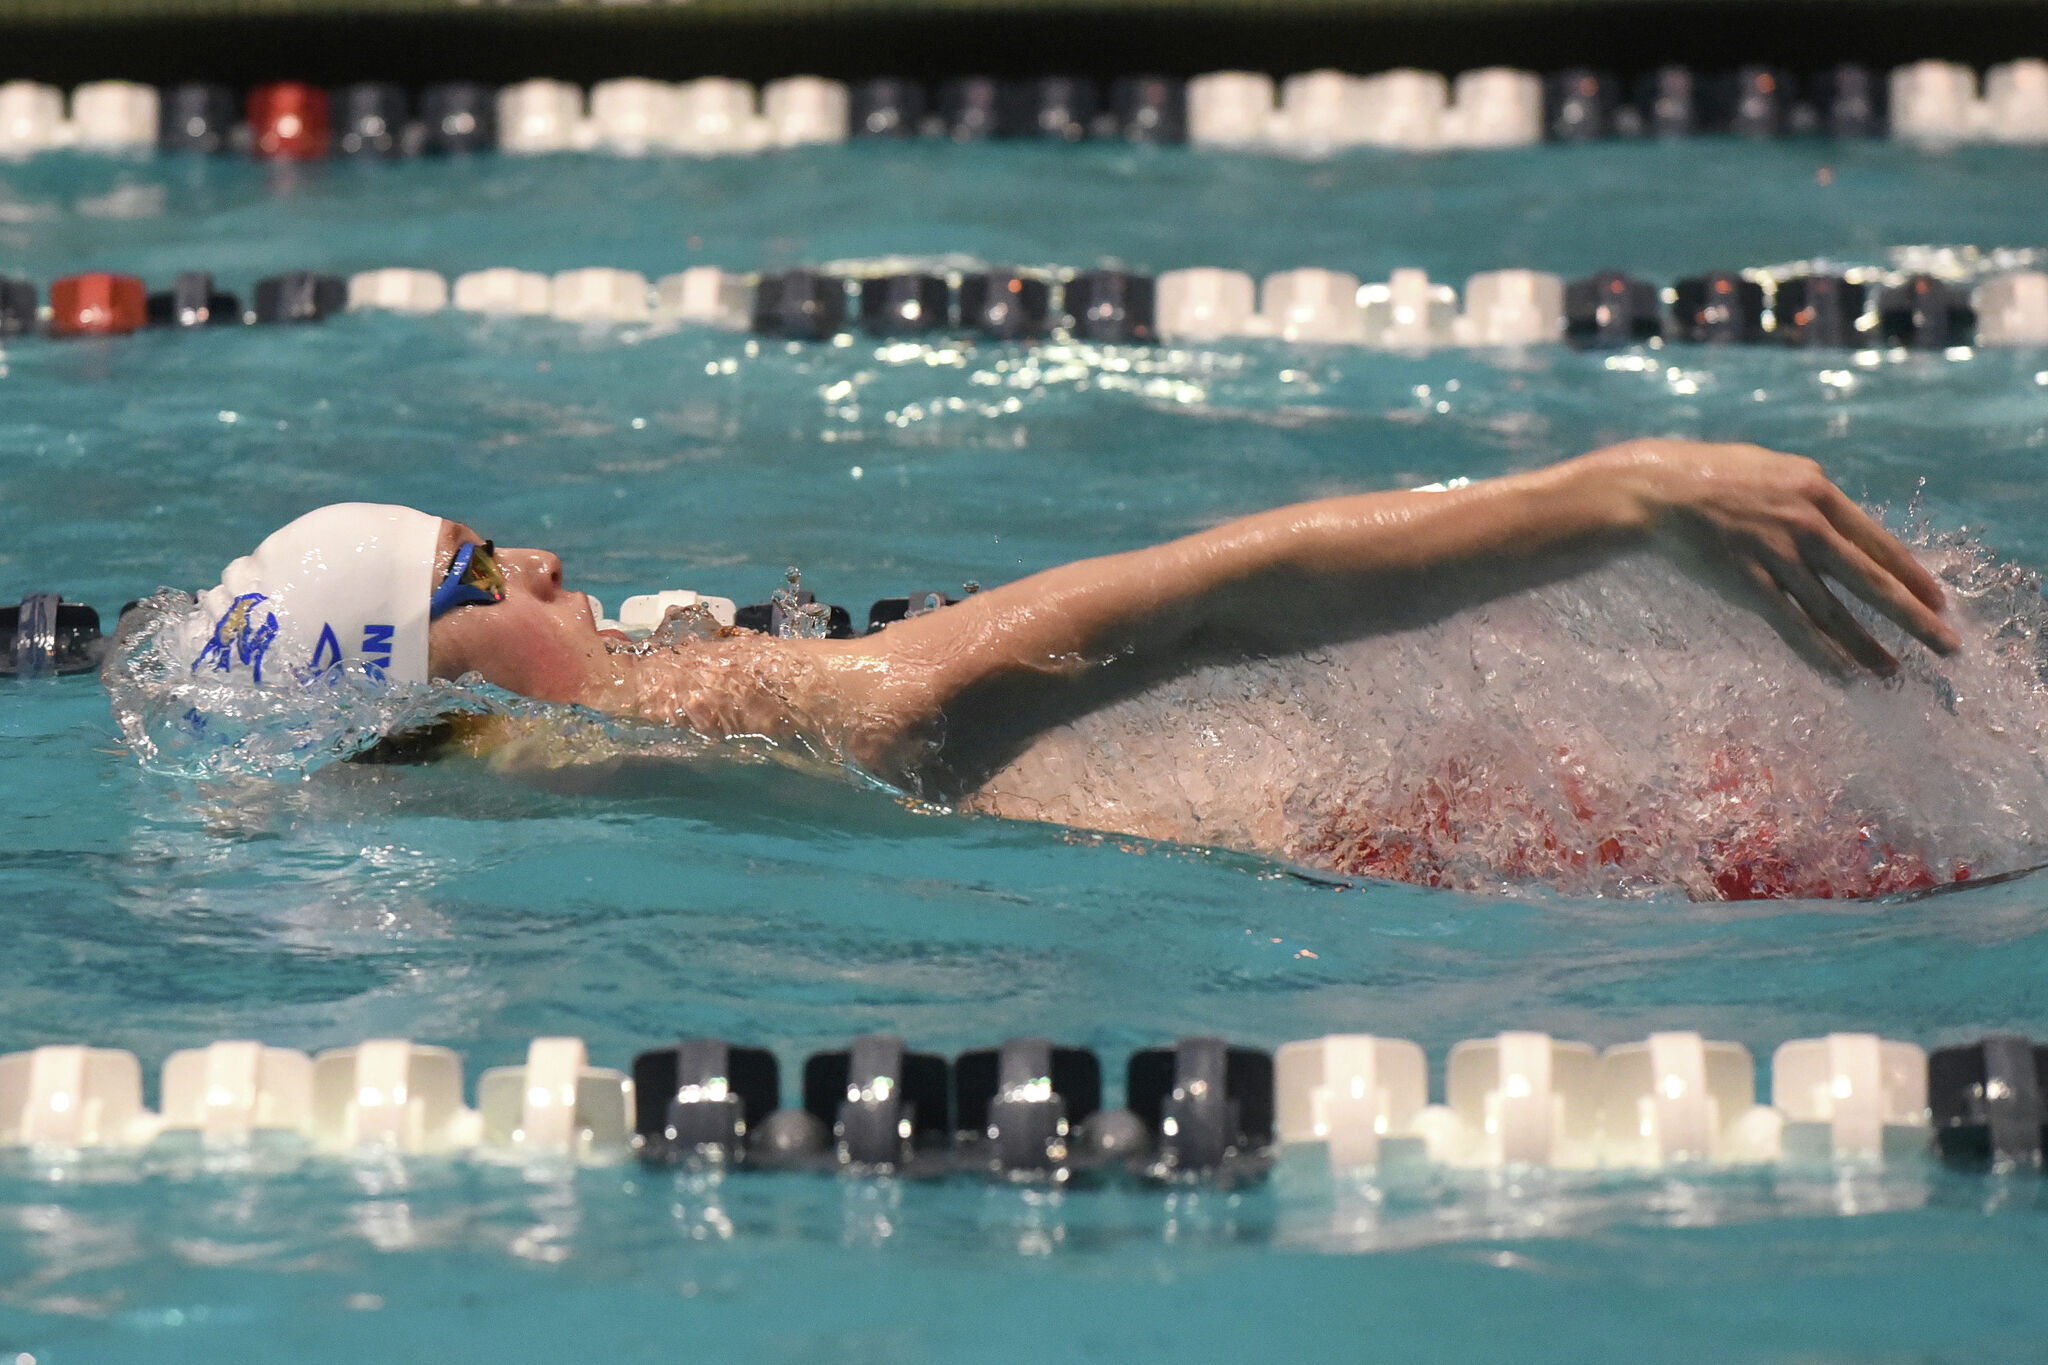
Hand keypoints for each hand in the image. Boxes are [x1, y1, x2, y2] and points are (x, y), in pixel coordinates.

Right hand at [1586, 440, 1959, 674]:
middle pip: (1870, 580)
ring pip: (1833, 611)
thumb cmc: (1709, 475)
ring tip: (1894, 672)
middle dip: (1914, 616)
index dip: (1911, 575)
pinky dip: (1820, 651)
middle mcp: (1806, 524)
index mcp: (1817, 491)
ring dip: (1867, 645)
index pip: (1877, 542)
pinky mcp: (1748, 582)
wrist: (1655, 492)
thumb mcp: (1772, 470)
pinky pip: (1792, 624)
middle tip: (1947, 645)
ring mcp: (1777, 556)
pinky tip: (1843, 672)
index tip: (1938, 600)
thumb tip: (1834, 522)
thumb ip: (1807, 495)